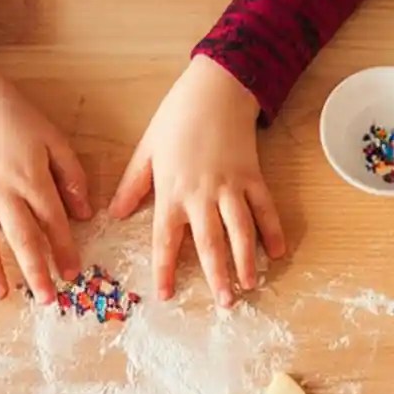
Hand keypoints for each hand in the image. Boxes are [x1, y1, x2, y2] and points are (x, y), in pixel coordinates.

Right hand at [0, 37, 92, 302]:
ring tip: (3, 295)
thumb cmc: (16, 117)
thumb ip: (71, 176)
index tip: (73, 274)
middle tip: (48, 299)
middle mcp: (1, 191)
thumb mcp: (54, 139)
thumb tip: (85, 213)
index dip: (65, 251)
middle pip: (21, 239)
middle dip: (36, 271)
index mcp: (31, 178)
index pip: (53, 223)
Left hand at [109, 55, 287, 306]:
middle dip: (217, 276)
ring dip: (246, 261)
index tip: (165, 294)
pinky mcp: (253, 176)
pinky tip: (278, 252)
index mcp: (172, 191)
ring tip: (250, 285)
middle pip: (210, 243)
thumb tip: (115, 214)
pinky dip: (273, 230)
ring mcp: (231, 186)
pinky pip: (264, 209)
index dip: (165, 269)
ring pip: (240, 231)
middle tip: (225, 304)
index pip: (166, 239)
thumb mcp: (147, 150)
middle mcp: (202, 195)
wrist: (215, 89)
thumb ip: (133, 185)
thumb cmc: (177, 118)